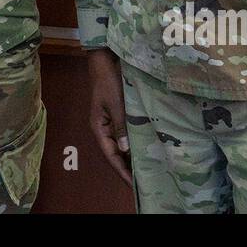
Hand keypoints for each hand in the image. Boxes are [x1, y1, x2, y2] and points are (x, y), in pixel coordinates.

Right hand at [87, 48, 132, 186]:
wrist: (104, 61)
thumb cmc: (108, 82)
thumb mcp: (115, 104)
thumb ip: (120, 126)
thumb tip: (125, 149)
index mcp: (99, 128)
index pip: (111, 156)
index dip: (122, 171)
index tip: (134, 185)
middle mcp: (104, 129)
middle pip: (116, 154)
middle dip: (128, 168)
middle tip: (145, 182)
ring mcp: (110, 123)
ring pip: (121, 146)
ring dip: (132, 157)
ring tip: (147, 170)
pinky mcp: (118, 116)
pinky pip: (126, 135)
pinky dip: (134, 144)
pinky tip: (145, 149)